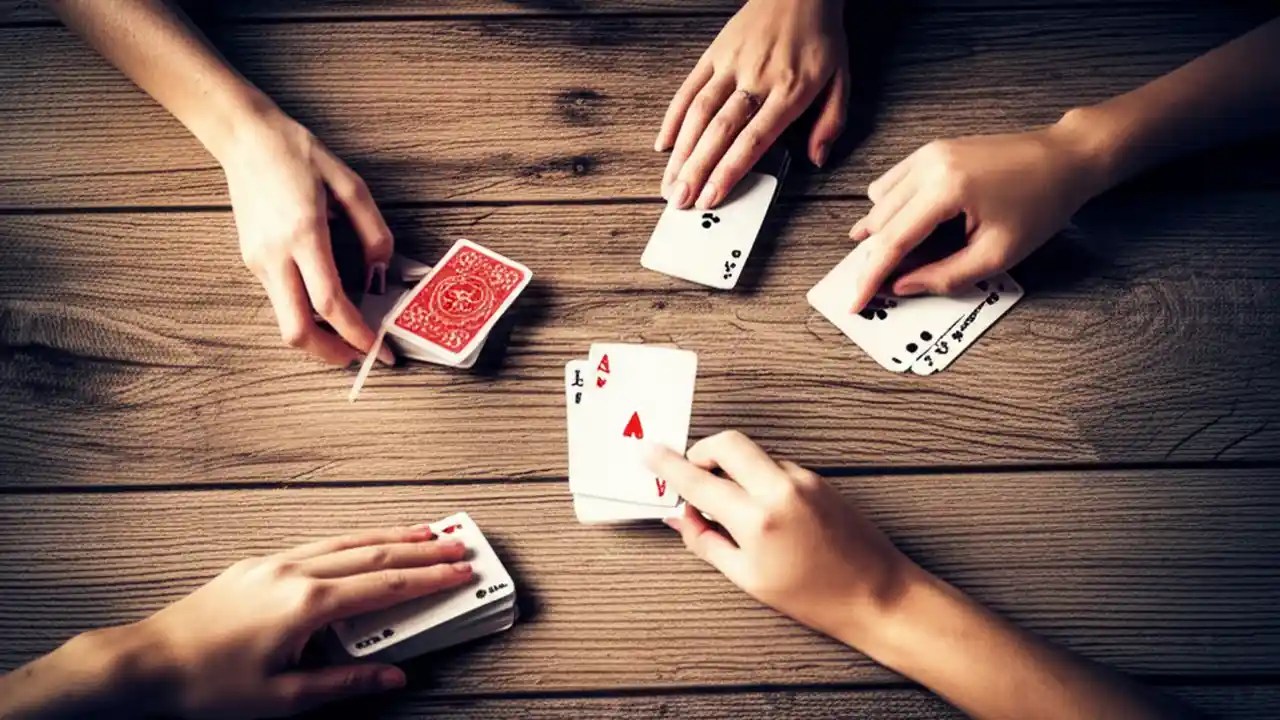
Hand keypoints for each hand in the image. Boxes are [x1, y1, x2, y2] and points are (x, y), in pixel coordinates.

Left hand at [117, 526, 471, 717]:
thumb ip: (345, 684)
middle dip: (422, 551)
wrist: (144, 664)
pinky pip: (318, 543)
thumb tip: (392, 675)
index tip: (462, 573)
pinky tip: (363, 542)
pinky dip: (352, 540)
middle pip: (374, 554)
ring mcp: (273, 563)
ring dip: (390, 537)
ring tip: (425, 533)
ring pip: (347, 540)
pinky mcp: (256, 565)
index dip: (431, 580)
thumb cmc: (206, 685)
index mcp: (307, 604)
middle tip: (460, 545)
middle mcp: (294, 573)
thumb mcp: (283, 697)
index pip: (386, 587)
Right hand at [220, 112, 395, 365]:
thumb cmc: (299, 155)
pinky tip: (327, 305)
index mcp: (303, 234)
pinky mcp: (251, 260)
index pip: (330, 302)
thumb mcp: (351, 185)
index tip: (379, 348)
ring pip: (285, 321)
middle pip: (296, 331)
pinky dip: (306, 314)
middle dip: (330, 354)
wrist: (245, 138)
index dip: (356, 333)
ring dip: (319, 336)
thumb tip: (381, 274)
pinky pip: (280, 301)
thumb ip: (373, 232)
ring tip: (349, 331)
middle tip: (359, 355)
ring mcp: (257, 261)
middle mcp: (275, 255)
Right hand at [647, 431, 917, 645]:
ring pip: (753, 455)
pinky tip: (762, 511)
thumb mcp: (748, 578)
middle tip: (692, 475)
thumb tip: (679, 517)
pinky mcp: (820, 480)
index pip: (699, 479)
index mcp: (758, 518)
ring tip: (732, 509)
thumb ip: (706, 541)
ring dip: (734, 470)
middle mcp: (781, 488)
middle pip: (727, 442)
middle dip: (702, 451)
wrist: (877, 594)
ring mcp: (804, 479)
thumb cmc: (815, 597)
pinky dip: (759, 479)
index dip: (668, 465)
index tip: (649, 453)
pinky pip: (777, 467)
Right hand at [655, 0, 849, 208]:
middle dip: (697, 170)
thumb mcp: (841, 79)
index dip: (730, 171)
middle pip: (720, 130)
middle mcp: (757, 79)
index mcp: (790, 91)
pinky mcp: (714, 54)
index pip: (754, 139)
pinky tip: (663, 145)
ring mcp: (731, 65)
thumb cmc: (820, 38)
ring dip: (681, 151)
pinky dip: (673, 118)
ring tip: (671, 183)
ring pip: (699, 112)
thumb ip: (831, 121)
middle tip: (682, 202)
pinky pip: (689, 88)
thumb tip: (817, 159)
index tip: (713, 197)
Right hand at [846, 119, 1105, 310]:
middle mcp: (929, 165)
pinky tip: (895, 227)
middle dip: (873, 258)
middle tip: (872, 288)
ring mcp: (928, 154)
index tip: (854, 301)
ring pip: (880, 202)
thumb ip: (945, 275)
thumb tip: (903, 287)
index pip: (893, 241)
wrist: (1064, 159)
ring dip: (878, 234)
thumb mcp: (998, 254)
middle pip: (880, 221)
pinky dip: (886, 208)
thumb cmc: (1040, 204)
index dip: (870, 276)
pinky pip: (891, 182)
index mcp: (946, 189)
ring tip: (882, 261)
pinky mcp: (932, 150)